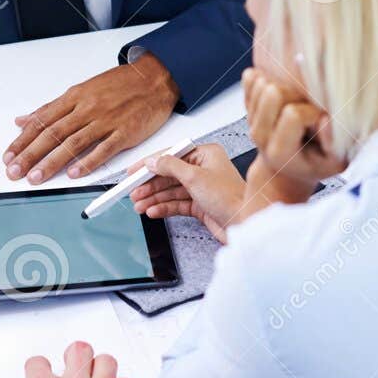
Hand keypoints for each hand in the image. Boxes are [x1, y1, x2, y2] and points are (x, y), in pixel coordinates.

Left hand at [3, 55, 179, 183]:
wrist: (154, 78)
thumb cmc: (120, 85)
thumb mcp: (81, 90)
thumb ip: (52, 108)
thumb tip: (24, 120)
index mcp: (74, 97)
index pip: (41, 121)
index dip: (23, 140)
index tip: (9, 156)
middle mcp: (87, 108)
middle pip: (53, 134)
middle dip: (30, 155)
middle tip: (15, 171)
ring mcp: (106, 121)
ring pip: (73, 143)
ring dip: (52, 162)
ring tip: (37, 177)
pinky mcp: (125, 132)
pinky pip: (104, 149)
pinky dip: (88, 162)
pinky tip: (75, 173)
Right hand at [130, 144, 244, 244]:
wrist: (245, 223)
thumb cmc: (230, 198)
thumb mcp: (195, 177)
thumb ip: (170, 166)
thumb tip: (153, 161)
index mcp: (206, 155)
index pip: (171, 155)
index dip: (150, 164)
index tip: (133, 171)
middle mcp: (204, 169)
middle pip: (169, 174)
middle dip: (149, 184)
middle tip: (132, 191)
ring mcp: (202, 188)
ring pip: (171, 191)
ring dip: (153, 198)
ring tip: (139, 205)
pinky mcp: (201, 205)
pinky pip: (177, 204)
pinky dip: (164, 207)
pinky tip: (152, 211)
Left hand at [242, 68, 345, 207]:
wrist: (290, 166)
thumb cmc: (317, 162)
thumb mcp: (334, 161)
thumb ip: (333, 143)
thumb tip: (324, 119)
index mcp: (279, 153)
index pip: (293, 115)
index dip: (312, 112)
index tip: (321, 120)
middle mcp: (260, 136)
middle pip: (273, 93)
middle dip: (296, 93)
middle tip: (308, 107)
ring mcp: (250, 119)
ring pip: (261, 82)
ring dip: (284, 86)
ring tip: (298, 102)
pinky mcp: (247, 105)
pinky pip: (251, 77)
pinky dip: (269, 77)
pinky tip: (285, 93)